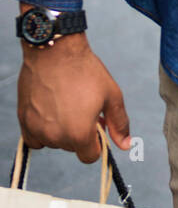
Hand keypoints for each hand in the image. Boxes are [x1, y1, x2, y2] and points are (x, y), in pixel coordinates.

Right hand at [17, 30, 131, 163]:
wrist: (54, 51)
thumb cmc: (86, 71)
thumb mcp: (111, 96)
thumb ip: (119, 124)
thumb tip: (125, 145)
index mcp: (79, 134)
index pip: (90, 156)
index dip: (97, 143)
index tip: (97, 126)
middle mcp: (55, 136)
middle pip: (72, 148)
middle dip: (80, 134)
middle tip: (83, 110)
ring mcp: (36, 128)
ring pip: (53, 142)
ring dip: (61, 132)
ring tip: (67, 106)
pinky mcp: (23, 119)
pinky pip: (34, 138)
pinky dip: (42, 131)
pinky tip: (50, 113)